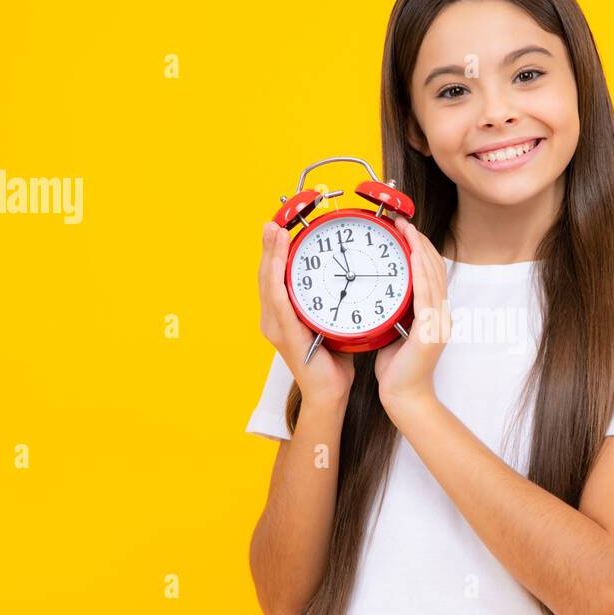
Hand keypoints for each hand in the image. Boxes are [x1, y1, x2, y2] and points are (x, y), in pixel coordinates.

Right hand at [259, 220, 354, 405]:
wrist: (330, 393)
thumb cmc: (332, 361)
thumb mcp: (331, 321)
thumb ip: (331, 300)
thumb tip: (348, 278)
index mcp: (282, 314)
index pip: (275, 275)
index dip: (275, 251)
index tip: (281, 227)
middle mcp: (272, 318)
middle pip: (266, 274)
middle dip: (269, 246)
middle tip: (274, 221)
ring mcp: (275, 326)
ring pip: (268, 282)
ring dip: (271, 255)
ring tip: (275, 231)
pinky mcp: (284, 334)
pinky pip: (278, 300)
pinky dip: (277, 278)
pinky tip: (279, 262)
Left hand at [375, 218, 449, 413]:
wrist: (405, 398)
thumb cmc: (397, 369)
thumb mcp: (395, 332)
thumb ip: (395, 311)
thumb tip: (381, 290)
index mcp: (434, 313)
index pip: (432, 272)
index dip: (421, 247)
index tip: (405, 229)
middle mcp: (442, 315)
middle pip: (436, 268)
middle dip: (420, 241)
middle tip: (402, 221)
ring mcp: (439, 323)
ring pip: (433, 278)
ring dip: (420, 250)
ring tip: (406, 230)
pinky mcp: (430, 333)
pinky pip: (427, 297)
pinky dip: (421, 275)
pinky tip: (413, 258)